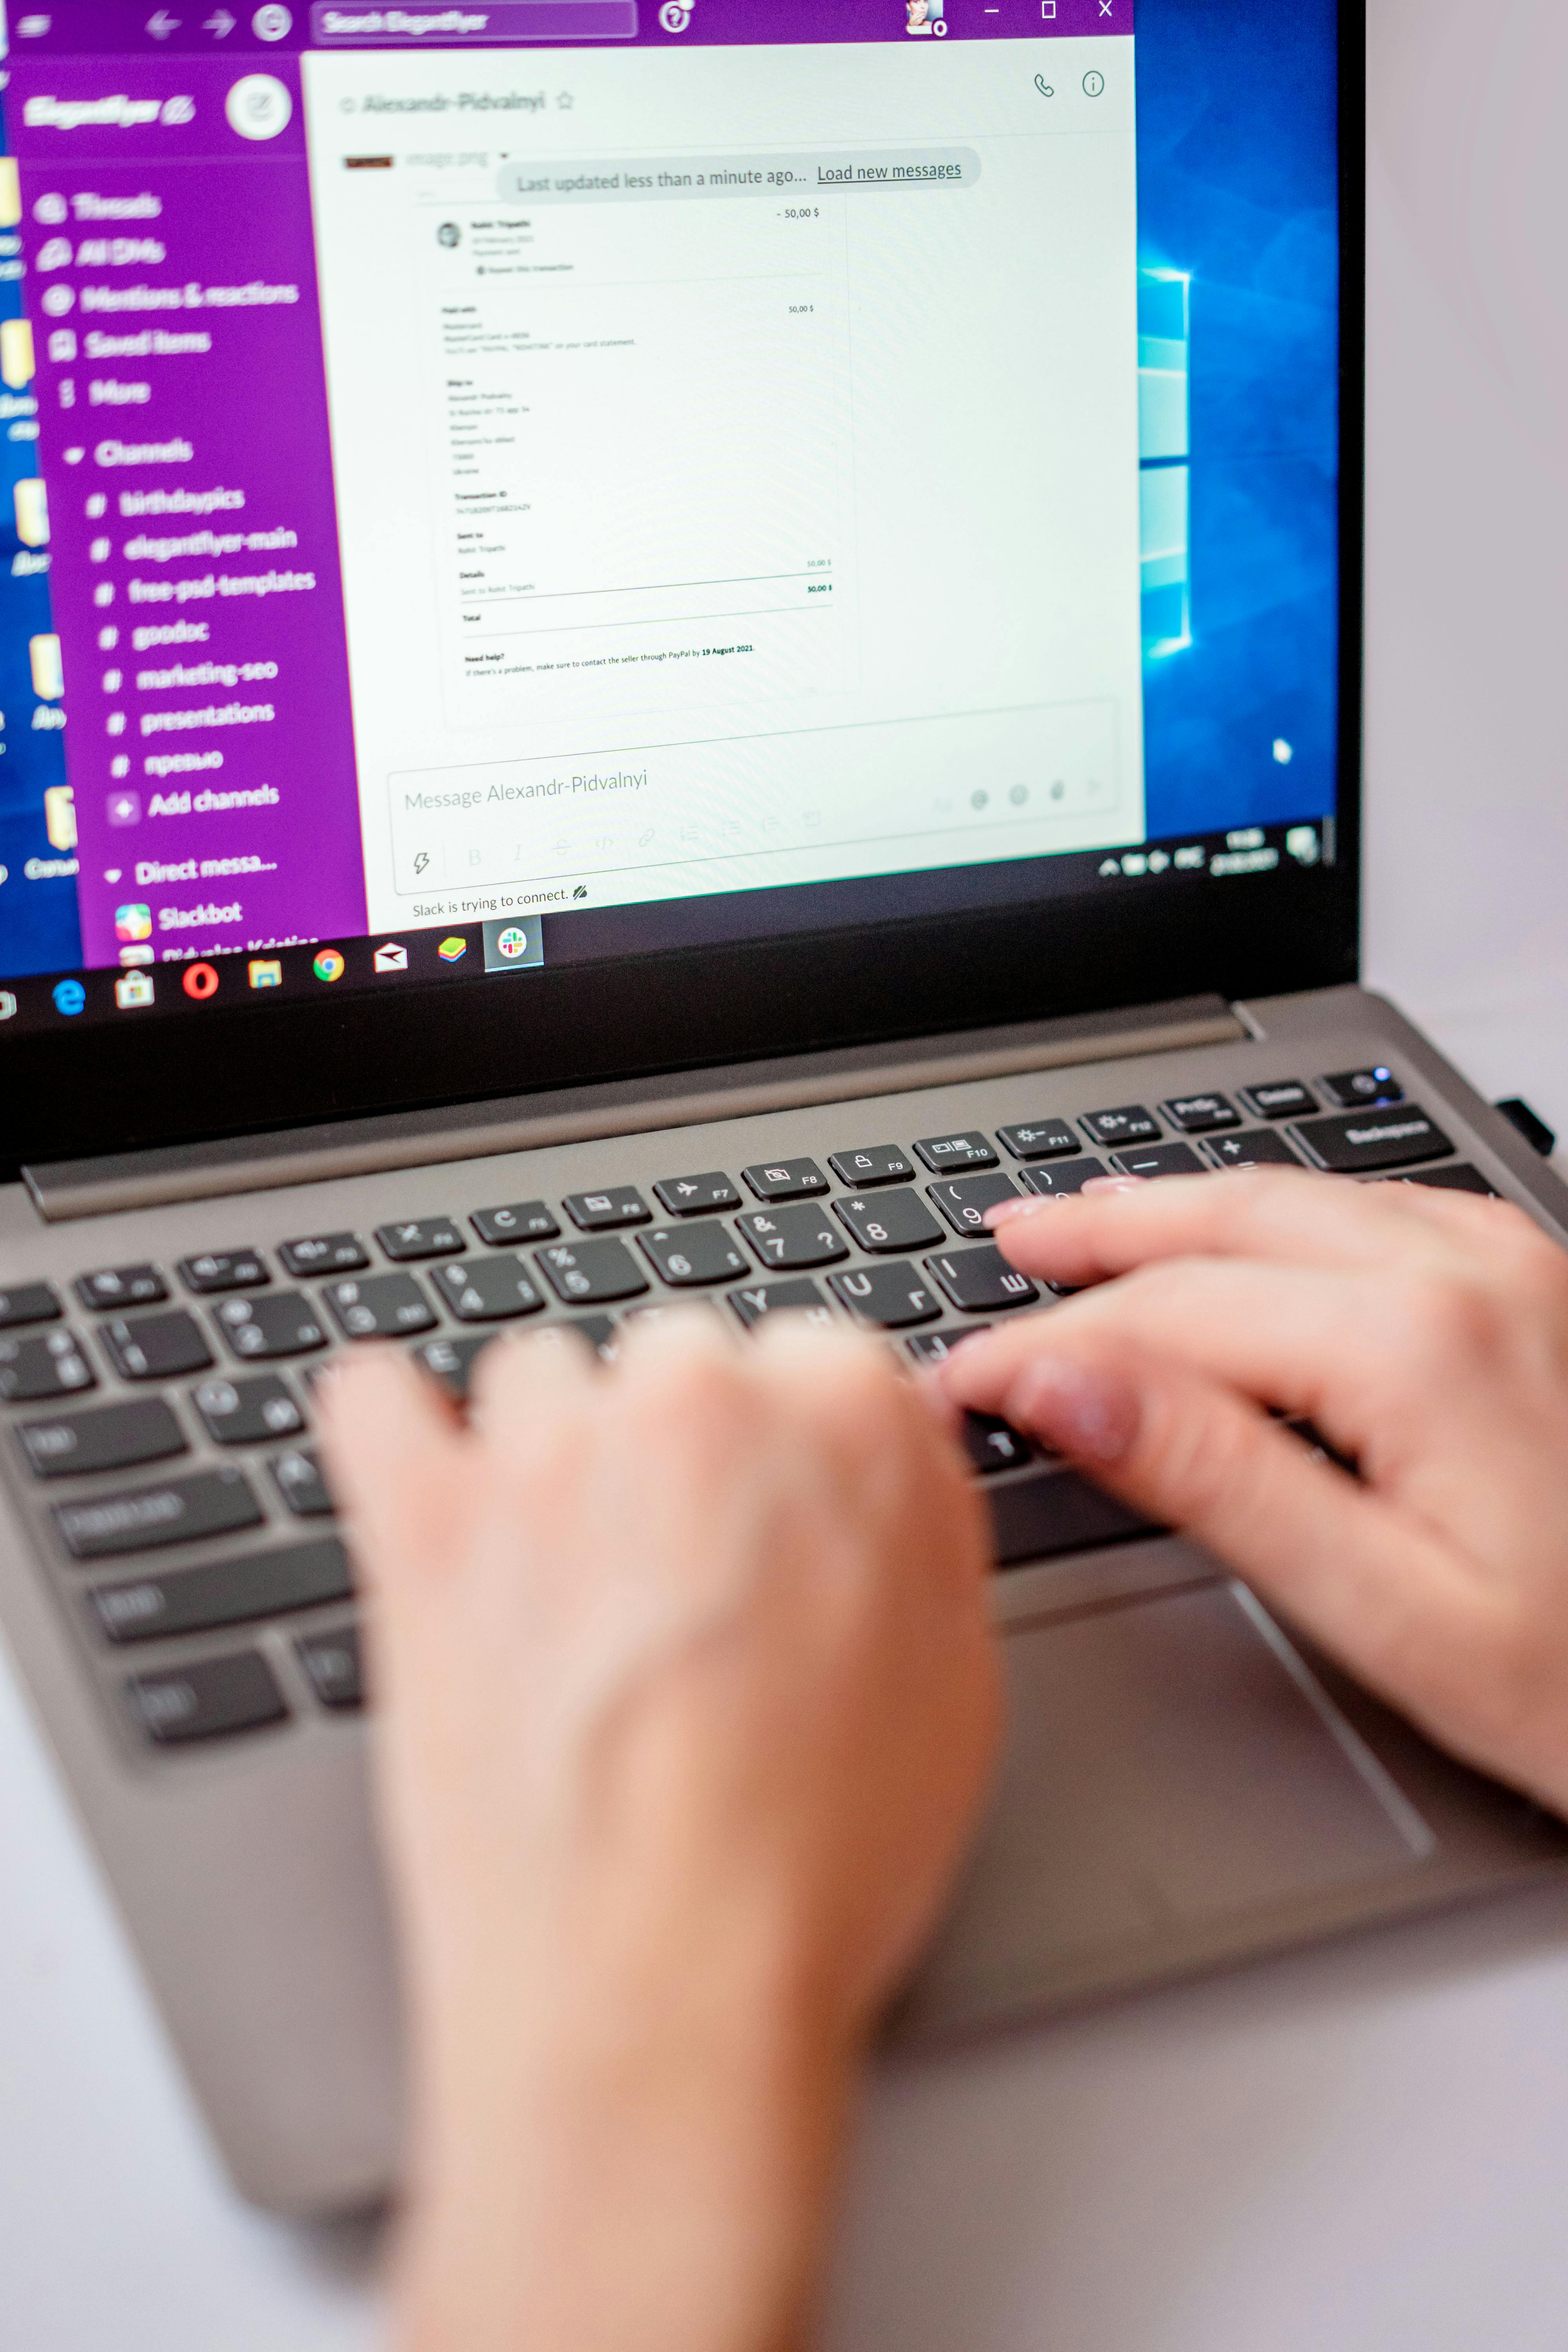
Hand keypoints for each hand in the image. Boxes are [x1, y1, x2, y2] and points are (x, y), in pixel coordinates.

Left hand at [320, 1313, 996, 2351]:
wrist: (662, 1992)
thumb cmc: (816, 1862)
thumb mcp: (955, 1679)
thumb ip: (911, 1526)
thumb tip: (872, 1464)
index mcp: (848, 1420)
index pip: (809, 1358)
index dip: (790, 1455)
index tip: (769, 1517)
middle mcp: (701, 1404)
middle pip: (674, 1358)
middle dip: (676, 1449)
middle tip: (672, 1577)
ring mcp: (551, 1456)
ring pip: (537, 1379)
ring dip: (548, 1452)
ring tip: (558, 1577)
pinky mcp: (425, 1524)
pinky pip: (373, 1397)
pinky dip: (391, 1427)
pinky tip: (417, 1477)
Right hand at [938, 1167, 1567, 1816]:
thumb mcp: (1388, 1610)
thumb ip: (1216, 1479)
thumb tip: (1065, 1387)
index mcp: (1415, 1345)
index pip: (1167, 1320)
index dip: (1048, 1346)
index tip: (968, 1378)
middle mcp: (1470, 1275)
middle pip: (1230, 1224)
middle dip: (1101, 1235)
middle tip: (1007, 1239)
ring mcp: (1518, 1267)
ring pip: (1304, 1198)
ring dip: (1186, 1207)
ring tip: (1094, 1219)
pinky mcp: (1544, 1286)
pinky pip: (1382, 1206)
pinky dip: (1284, 1207)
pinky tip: (1252, 1226)